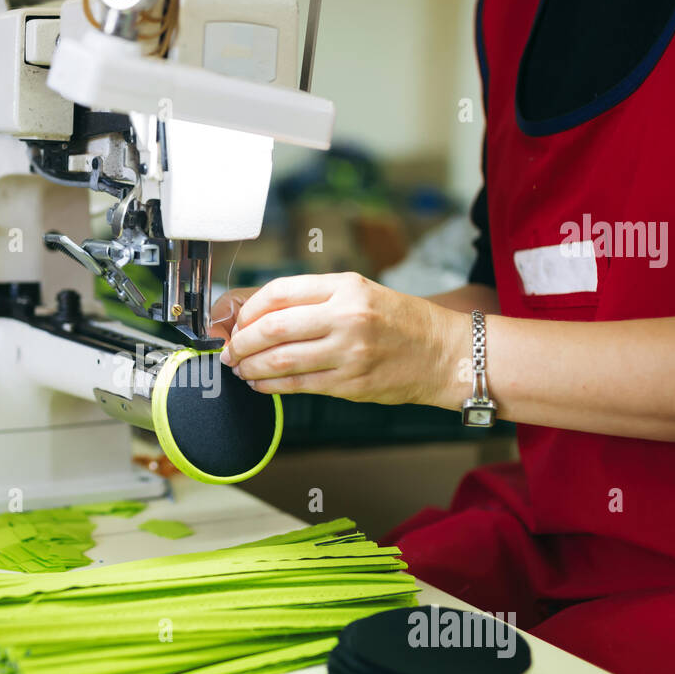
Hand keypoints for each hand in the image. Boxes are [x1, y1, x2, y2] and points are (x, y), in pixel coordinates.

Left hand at [214, 273, 463, 405]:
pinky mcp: (351, 384)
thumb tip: (257, 315)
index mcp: (345, 286)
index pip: (279, 292)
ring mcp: (349, 352)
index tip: (237, 322)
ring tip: (240, 370)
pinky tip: (261, 385)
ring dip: (252, 368)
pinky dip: (271, 387)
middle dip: (241, 343)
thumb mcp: (359, 293)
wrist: (445, 353)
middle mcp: (346, 316)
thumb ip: (314, 301)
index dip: (248, 310)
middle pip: (273, 328)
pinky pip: (299, 386)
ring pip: (281, 361)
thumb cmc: (400, 322)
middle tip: (229, 352)